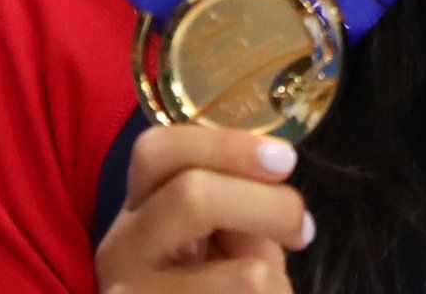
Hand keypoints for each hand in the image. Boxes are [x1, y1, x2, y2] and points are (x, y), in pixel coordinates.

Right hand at [95, 125, 313, 293]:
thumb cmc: (213, 288)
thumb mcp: (219, 242)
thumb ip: (236, 210)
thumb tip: (279, 204)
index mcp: (136, 209)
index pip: (158, 150)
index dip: (227, 146)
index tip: (284, 159)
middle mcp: (122, 249)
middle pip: (193, 194)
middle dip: (270, 205)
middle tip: (303, 230)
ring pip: (246, 276)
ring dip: (278, 282)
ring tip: (271, 292)